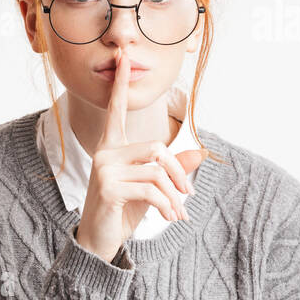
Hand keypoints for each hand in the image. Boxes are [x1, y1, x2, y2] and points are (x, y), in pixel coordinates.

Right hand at [75, 49, 205, 262]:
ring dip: (175, 194)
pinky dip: (167, 205)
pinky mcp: (108, 188)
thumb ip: (172, 170)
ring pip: (156, 170)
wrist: (98, 241)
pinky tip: (170, 218)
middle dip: (178, 172)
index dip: (120, 85)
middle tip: (188, 194)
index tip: (124, 59)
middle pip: (155, 147)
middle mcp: (104, 153)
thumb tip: (200, 155)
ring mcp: (104, 170)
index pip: (116, 111)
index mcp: (111, 148)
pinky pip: (151, 189)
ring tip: (178, 212)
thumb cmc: (121, 212)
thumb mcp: (150, 189)